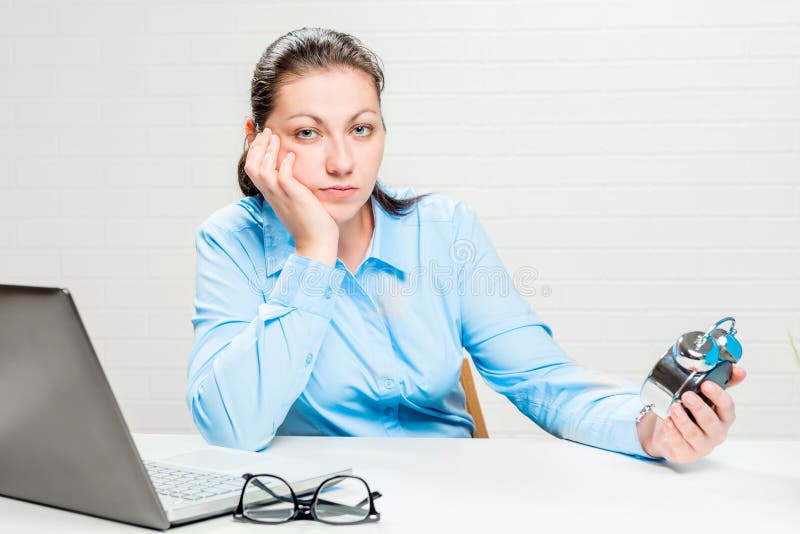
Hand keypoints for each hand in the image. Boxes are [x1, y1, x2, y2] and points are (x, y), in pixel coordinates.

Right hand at [244, 127, 338, 265]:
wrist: (316, 243)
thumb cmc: (310, 223)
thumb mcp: (295, 201)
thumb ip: (291, 187)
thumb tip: (293, 173)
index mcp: (271, 194)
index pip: (253, 169)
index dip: (255, 152)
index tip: (263, 138)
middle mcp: (272, 194)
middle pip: (251, 166)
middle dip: (257, 146)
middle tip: (267, 132)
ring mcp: (281, 196)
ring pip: (261, 169)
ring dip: (267, 151)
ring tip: (276, 137)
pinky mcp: (294, 197)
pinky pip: (283, 176)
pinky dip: (285, 163)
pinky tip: (292, 155)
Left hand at [640, 365, 745, 462]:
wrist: (671, 434)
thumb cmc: (691, 414)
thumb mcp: (705, 397)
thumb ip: (719, 381)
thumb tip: (738, 369)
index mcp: (724, 417)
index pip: (727, 406)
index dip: (718, 395)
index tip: (706, 384)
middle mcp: (716, 432)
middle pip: (710, 421)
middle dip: (699, 408)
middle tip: (687, 395)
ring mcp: (702, 445)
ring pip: (694, 434)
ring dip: (683, 420)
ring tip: (674, 408)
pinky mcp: (686, 453)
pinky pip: (680, 444)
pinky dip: (673, 433)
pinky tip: (668, 422)